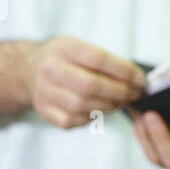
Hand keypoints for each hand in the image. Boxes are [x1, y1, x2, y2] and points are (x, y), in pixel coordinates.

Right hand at [24, 36, 145, 128]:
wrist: (28, 69)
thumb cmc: (66, 59)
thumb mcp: (80, 47)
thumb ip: (106, 61)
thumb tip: (138, 80)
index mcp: (64, 47)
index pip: (98, 59)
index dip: (124, 71)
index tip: (141, 80)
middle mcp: (51, 68)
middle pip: (91, 86)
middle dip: (120, 92)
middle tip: (135, 95)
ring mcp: (44, 91)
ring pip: (83, 105)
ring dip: (110, 106)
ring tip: (122, 101)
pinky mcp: (43, 110)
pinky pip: (73, 120)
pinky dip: (91, 117)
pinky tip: (100, 110)